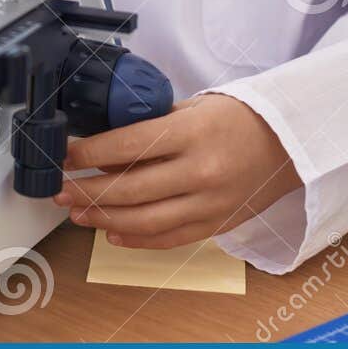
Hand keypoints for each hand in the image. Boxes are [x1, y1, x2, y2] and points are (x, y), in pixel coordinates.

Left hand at [54, 93, 303, 248]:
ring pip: (143, 221)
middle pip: (129, 190)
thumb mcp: (189, 109)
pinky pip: (168, 238)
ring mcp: (208, 203)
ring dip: (102, 218)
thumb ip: (149, 128)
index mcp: (190, 134)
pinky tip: (110, 231)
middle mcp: (199, 172)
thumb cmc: (236, 119)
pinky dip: (135, 239)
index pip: (126, 147)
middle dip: (86, 191)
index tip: (65, 157)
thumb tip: (102, 147)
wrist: (288, 143)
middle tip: (58, 191)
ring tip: (76, 212)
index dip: (88, 155)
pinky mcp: (215, 224)